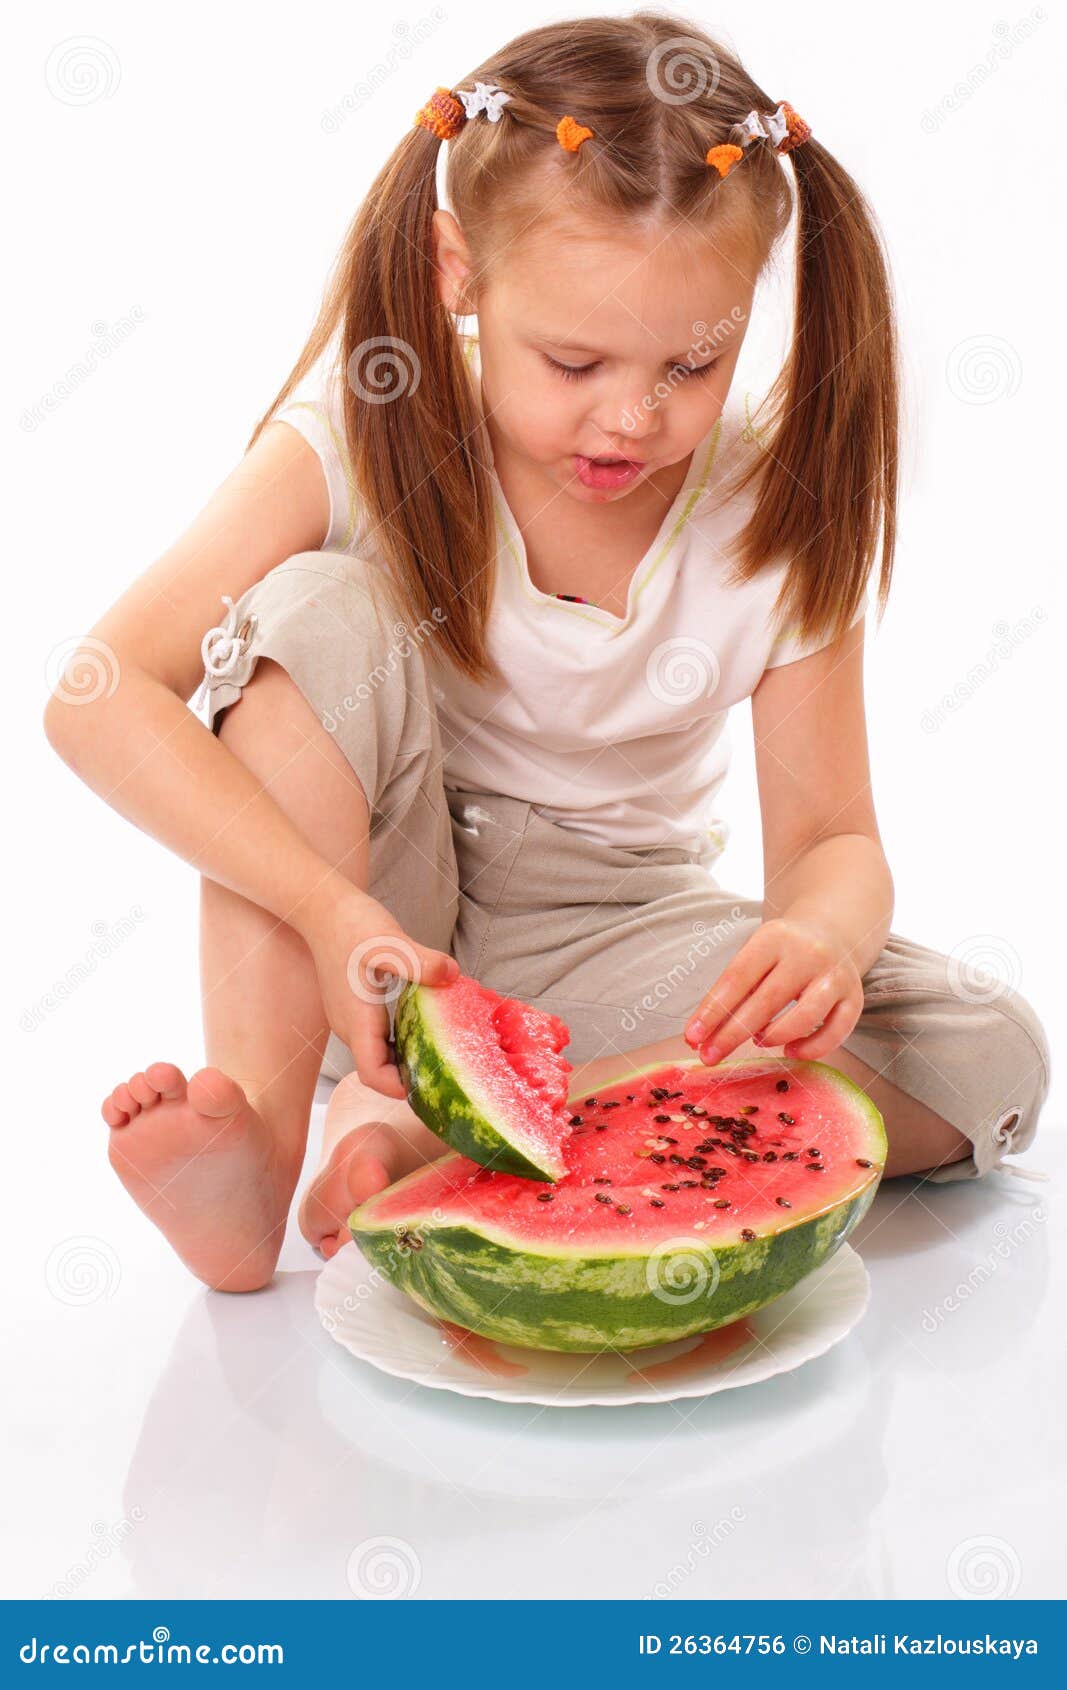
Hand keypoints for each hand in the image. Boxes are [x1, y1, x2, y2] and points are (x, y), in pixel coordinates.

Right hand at [295, 878, 457, 1098]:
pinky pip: (378, 1037)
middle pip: (379, 1071)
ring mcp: (350, 1018)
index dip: (400, 1089)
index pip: (373, 1075)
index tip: (432, 1085)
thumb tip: (452, 976)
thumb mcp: (390, 942)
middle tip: (448, 1073)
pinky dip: (401, 1040)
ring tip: (442, 1052)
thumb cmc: (351, 924)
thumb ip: (421, 963)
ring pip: (379, 1055)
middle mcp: (350, 1026)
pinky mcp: (354, 1007)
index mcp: (357, 1021)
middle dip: (410, 1078)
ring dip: (406, 1059)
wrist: (322, 907)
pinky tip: (425, 1026)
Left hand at [682, 915, 863, 1065]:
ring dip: (775, 1035)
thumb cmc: (781, 953)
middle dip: (733, 1033)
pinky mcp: (855, 997)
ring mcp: (835, 975)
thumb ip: (730, 992)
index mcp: (774, 937)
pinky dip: (812, 1048)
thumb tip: (698, 1037)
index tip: (692, 1037)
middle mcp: (808, 953)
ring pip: (805, 1016)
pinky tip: (790, 1051)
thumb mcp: (755, 956)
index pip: (737, 977)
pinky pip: (836, 1032)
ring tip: (759, 1041)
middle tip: (709, 1056)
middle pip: (766, 1000)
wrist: (832, 931)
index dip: (713, 1010)